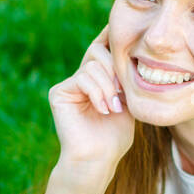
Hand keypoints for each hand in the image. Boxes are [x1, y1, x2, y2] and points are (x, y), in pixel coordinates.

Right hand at [48, 23, 134, 172]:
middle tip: (122, 92)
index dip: (113, 38)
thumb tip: (135, 52)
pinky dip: (97, 92)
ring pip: (92, 65)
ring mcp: (69, 85)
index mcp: (98, 79)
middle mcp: (81, 78)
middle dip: (115, 68)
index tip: (131, 34)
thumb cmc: (114, 137)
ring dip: (108, 86)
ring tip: (114, 107)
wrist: (98, 159)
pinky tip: (103, 109)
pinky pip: (82, 77)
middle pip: (98, 50)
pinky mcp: (59, 92)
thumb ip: (126, 79)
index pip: (104, 48)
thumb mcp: (128, 102)